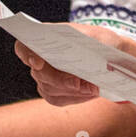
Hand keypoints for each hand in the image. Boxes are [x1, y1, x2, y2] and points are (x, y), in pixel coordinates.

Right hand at [14, 22, 135, 107]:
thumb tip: (87, 50)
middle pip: (40, 74)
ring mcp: (45, 76)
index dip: (26, 54)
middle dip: (62, 81)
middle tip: (84, 84)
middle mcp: (41, 57)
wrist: (111, 58)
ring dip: (73, 92)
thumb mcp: (103, 37)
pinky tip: (90, 93)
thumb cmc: (104, 43)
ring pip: (48, 89)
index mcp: (48, 37)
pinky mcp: (53, 92)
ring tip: (94, 88)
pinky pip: (57, 99)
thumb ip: (93, 41)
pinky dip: (75, 98)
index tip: (39, 63)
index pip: (24, 46)